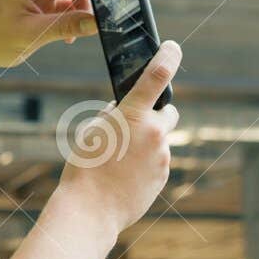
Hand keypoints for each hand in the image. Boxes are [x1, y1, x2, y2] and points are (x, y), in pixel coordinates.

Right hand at [53, 41, 180, 235]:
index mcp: (133, 114)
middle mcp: (155, 133)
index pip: (158, 75)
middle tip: (137, 124)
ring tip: (120, 162)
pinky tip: (125, 177)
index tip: (173, 48)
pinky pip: (157, 163)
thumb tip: (122, 111)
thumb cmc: (85, 169)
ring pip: (160, 141)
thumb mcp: (93, 131)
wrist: (91, 210)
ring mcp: (162, 157)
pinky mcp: (163, 177)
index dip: (169, 56)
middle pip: (168, 112)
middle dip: (156, 115)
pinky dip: (145, 165)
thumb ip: (113, 115)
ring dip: (146, 145)